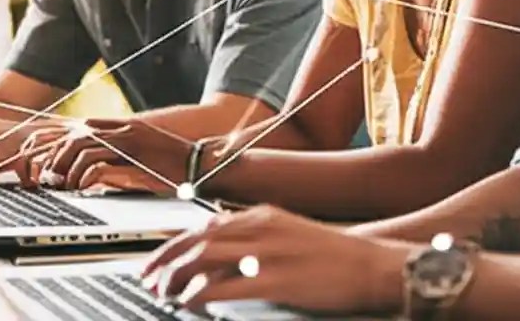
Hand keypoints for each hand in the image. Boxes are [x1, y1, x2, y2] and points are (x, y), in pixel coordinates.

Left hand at [26, 118, 195, 189]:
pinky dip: (82, 175)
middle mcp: (123, 128)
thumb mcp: (144, 157)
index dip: (64, 145)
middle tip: (51, 177)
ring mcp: (128, 138)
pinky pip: (96, 161)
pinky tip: (81, 187)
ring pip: (81, 145)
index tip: (53, 165)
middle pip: (76, 134)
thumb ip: (122, 156)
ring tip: (63, 185)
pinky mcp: (132, 153)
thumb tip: (97, 170)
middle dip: (58, 155)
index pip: (83, 128)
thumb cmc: (175, 166)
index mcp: (125, 127)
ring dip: (67, 167)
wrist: (201, 164)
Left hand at [140, 205, 407, 313]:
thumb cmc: (332, 256)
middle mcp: (259, 228)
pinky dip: (199, 294)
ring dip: (176, 276)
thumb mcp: (287, 234)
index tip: (156, 260)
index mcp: (261, 216)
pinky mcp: (277, 280)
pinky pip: (225, 286)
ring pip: (203, 258)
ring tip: (163, 292)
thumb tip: (217, 254)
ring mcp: (267, 253)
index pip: (203, 226)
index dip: (173, 243)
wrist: (372, 265)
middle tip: (147, 278)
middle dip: (165, 259)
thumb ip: (252, 239)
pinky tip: (189, 303)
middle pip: (196, 239)